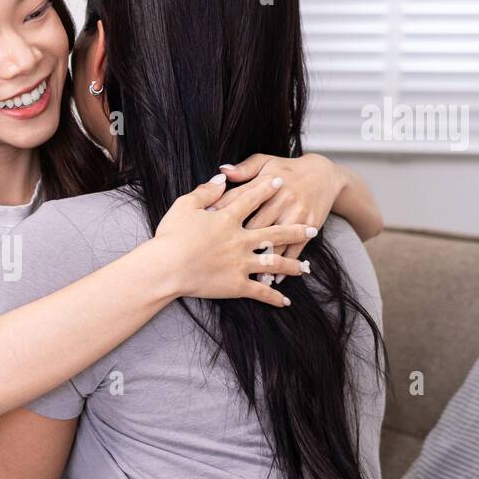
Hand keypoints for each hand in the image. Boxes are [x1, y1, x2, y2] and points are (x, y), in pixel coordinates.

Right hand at [153, 173, 318, 307]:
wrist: (165, 267)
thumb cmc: (170, 236)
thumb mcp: (184, 205)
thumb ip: (205, 191)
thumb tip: (222, 178)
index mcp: (227, 218)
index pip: (252, 199)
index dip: (266, 189)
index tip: (280, 182)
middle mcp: (240, 239)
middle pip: (275, 232)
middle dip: (296, 230)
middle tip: (313, 229)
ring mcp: (241, 263)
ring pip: (274, 263)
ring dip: (292, 265)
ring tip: (307, 268)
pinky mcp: (236, 285)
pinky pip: (260, 291)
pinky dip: (274, 297)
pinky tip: (286, 300)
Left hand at [214, 153, 343, 280]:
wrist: (324, 174)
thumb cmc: (286, 169)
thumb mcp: (265, 162)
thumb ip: (243, 169)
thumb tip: (222, 171)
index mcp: (266, 184)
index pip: (238, 200)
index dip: (220, 214)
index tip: (203, 230)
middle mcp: (280, 200)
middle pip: (255, 225)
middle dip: (236, 244)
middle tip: (216, 261)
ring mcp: (296, 214)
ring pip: (275, 241)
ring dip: (261, 261)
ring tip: (246, 277)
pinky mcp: (309, 225)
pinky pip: (296, 248)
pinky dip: (284, 264)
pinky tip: (273, 279)